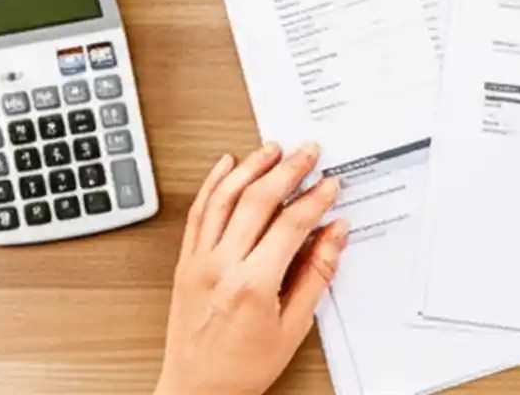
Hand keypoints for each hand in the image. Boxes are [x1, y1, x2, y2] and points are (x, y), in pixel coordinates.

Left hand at [156, 142, 348, 394]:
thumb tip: (334, 235)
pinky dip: (213, 185)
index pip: (291, 224)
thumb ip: (316, 274)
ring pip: (224, 198)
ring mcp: (199, 262)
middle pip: (258, 200)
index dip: (315, 199)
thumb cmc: (242, 368)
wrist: (195, 390)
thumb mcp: (294, 326)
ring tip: (272, 150)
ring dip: (251, 167)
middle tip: (307, 152)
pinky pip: (198, 213)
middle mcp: (221, 266)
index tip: (330, 185)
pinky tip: (226, 167)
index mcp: (253, 284)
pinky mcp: (185, 262)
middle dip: (287, 170)